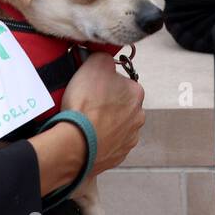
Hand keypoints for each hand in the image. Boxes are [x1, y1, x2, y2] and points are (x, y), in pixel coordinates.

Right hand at [59, 53, 144, 175]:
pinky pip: (108, 145)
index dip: (105, 83)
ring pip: (116, 126)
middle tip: (87, 105)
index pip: (123, 83)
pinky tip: (86, 138)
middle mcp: (138, 117)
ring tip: (84, 124)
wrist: (76, 143)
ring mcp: (129, 140)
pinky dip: (99, 142)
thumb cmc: (86, 103)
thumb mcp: (95, 64)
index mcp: (136, 94)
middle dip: (107, 105)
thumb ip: (105, 58)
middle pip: (121, 106)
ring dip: (104, 124)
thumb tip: (106, 59)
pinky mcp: (117, 157)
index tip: (92, 87)